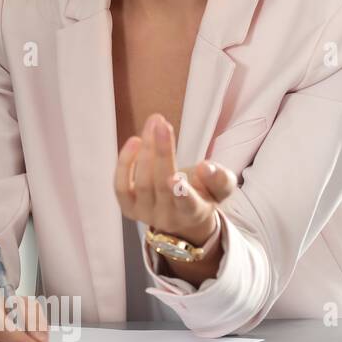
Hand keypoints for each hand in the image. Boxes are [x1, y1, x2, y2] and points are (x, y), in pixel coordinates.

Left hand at [114, 113, 237, 244]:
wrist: (181, 216)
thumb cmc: (203, 196)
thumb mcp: (221, 189)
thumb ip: (220, 179)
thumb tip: (206, 167)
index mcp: (194, 213)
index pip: (188, 206)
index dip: (181, 193)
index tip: (175, 177)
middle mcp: (167, 217)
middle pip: (160, 185)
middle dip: (161, 152)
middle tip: (162, 125)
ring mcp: (145, 213)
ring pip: (142, 182)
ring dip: (146, 150)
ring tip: (153, 124)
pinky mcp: (128, 207)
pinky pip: (121, 186)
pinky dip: (125, 163)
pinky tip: (135, 141)